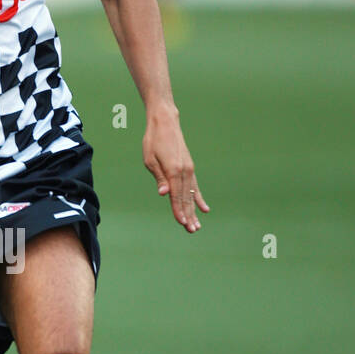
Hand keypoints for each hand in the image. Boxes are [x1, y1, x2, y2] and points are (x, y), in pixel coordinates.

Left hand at [142, 105, 209, 232]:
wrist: (165, 122)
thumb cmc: (153, 141)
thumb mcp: (150, 160)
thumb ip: (159, 178)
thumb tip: (164, 194)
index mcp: (173, 170)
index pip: (176, 195)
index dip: (178, 211)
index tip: (182, 223)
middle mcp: (184, 171)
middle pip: (186, 198)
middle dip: (188, 215)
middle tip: (191, 231)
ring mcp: (189, 169)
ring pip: (192, 194)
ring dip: (194, 210)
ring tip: (197, 226)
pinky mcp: (189, 167)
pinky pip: (195, 186)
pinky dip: (198, 198)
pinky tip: (204, 209)